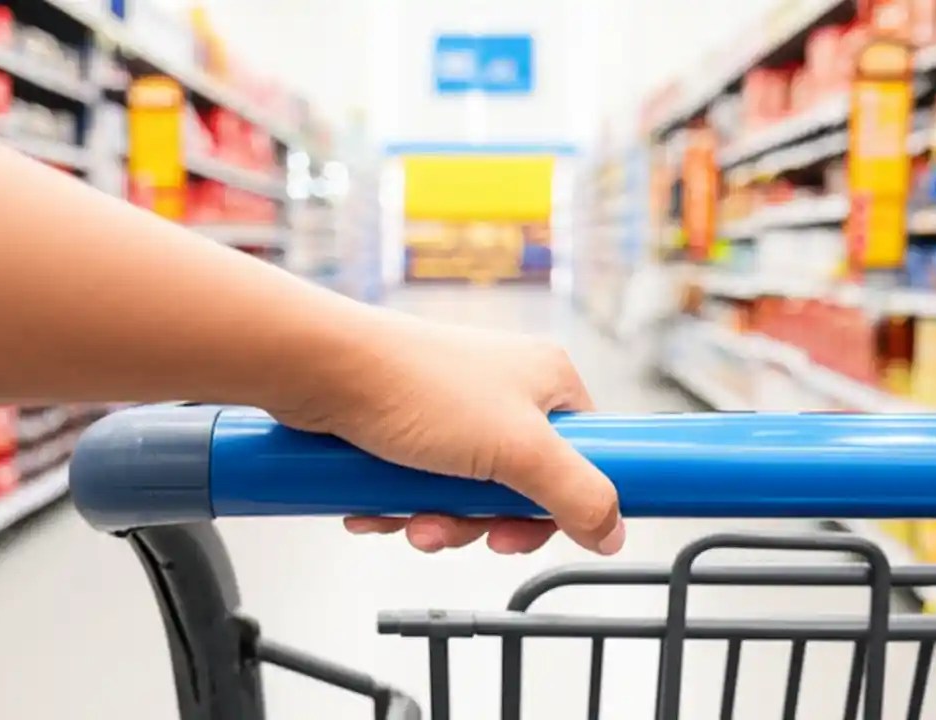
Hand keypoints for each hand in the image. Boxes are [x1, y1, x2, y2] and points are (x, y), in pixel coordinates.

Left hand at [270, 312, 624, 554]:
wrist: (320, 367)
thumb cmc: (415, 387)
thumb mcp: (516, 451)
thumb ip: (576, 494)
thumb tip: (615, 530)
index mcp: (547, 381)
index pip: (585, 457)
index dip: (558, 505)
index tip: (523, 532)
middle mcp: (506, 389)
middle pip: (521, 484)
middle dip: (482, 521)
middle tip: (457, 529)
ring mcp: (457, 406)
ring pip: (469, 490)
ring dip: (438, 519)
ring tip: (407, 520)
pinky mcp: (413, 423)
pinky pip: (426, 482)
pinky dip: (404, 504)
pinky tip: (378, 508)